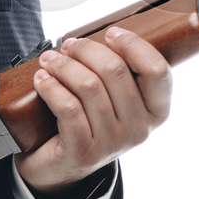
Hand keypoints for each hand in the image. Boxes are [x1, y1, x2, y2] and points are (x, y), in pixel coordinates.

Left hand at [12, 27, 171, 198]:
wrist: (60, 165)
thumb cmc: (88, 120)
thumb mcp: (113, 97)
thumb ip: (117, 70)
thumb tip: (102, 33)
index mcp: (156, 111)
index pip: (157, 70)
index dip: (133, 45)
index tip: (110, 33)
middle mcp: (140, 129)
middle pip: (115, 71)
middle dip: (85, 50)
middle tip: (67, 46)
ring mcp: (113, 144)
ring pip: (88, 86)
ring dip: (63, 65)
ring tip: (48, 60)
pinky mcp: (84, 152)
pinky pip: (67, 108)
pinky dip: (51, 87)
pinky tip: (41, 79)